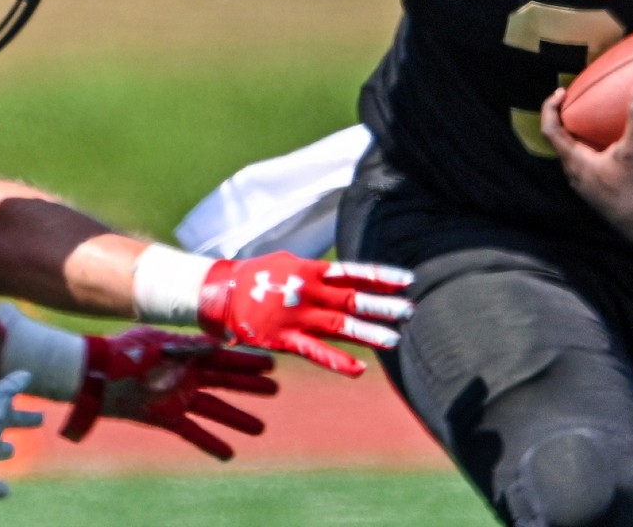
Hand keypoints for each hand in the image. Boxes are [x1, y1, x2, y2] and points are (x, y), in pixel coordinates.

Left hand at [61, 328, 277, 459]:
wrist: (94, 375)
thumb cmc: (122, 353)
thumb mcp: (155, 345)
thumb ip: (186, 349)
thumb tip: (218, 346)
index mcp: (186, 353)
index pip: (223, 358)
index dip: (247, 362)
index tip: (271, 365)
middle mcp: (186, 375)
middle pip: (225, 382)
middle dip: (249, 386)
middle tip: (275, 390)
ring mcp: (177, 397)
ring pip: (215, 409)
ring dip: (236, 418)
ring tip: (260, 429)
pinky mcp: (165, 417)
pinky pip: (193, 432)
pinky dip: (210, 443)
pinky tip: (229, 454)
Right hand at [197, 252, 413, 376]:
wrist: (221, 293)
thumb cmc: (258, 276)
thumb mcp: (290, 263)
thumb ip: (318, 272)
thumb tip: (344, 275)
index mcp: (310, 271)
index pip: (353, 272)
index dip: (381, 277)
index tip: (408, 281)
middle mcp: (308, 293)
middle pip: (352, 300)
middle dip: (382, 306)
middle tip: (410, 311)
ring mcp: (297, 317)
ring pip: (340, 327)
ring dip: (368, 334)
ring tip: (395, 341)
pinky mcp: (284, 339)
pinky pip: (315, 352)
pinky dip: (337, 361)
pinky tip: (359, 370)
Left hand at [541, 85, 632, 255]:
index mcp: (575, 164)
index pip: (550, 131)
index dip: (550, 108)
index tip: (561, 92)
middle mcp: (577, 176)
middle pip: (563, 143)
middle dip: (568, 122)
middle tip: (580, 104)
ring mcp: (589, 188)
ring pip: (579, 156)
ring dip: (585, 138)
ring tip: (598, 123)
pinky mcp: (603, 194)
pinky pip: (594, 166)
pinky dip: (599, 151)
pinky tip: (618, 147)